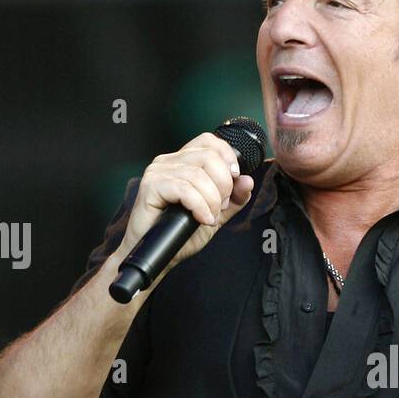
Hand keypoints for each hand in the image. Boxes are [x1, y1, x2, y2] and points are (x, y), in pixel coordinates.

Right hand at [118, 131, 254, 272]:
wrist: (161, 256)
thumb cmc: (181, 234)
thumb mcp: (216, 214)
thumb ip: (234, 199)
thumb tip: (248, 181)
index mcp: (183, 162)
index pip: (209, 142)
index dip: (228, 157)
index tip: (235, 179)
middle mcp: (169, 162)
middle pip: (209, 156)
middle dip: (223, 185)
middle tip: (220, 207)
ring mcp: (158, 172)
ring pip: (198, 175)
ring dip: (212, 200)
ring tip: (209, 217)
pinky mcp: (151, 186)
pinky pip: (185, 189)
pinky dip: (200, 206)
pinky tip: (202, 218)